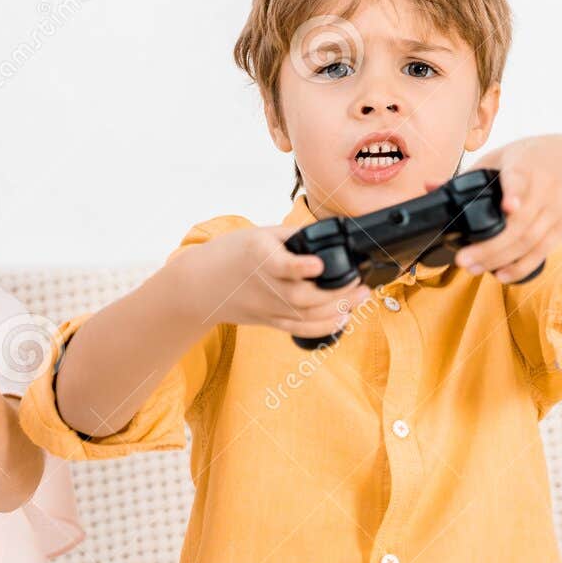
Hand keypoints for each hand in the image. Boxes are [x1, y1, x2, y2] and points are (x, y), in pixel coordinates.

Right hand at [189, 225, 371, 341]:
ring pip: (306, 316)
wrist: (200, 285)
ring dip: (339, 309)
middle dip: (337, 293)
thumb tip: (329, 236)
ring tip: (361, 297)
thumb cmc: (232, 253)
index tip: (319, 265)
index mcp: (258, 255)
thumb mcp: (259, 234)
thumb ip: (292, 236)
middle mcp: (263, 285)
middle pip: (303, 297)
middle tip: (360, 283)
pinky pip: (300, 329)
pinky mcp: (268, 320)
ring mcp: (266, 307)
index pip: (281, 265)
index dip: (300, 267)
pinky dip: (325, 326)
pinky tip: (344, 317)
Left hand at [454, 135, 561, 282]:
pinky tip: (502, 275)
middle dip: (491, 246)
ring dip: (501, 259)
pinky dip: (522, 266)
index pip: (521, 179)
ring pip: (530, 241)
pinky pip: (543, 251)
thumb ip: (467, 174)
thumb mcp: (500, 157)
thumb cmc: (530, 159)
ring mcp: (558, 209)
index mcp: (526, 165)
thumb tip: (429, 186)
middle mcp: (546, 188)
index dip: (515, 194)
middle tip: (463, 260)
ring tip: (473, 269)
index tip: (508, 207)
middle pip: (520, 223)